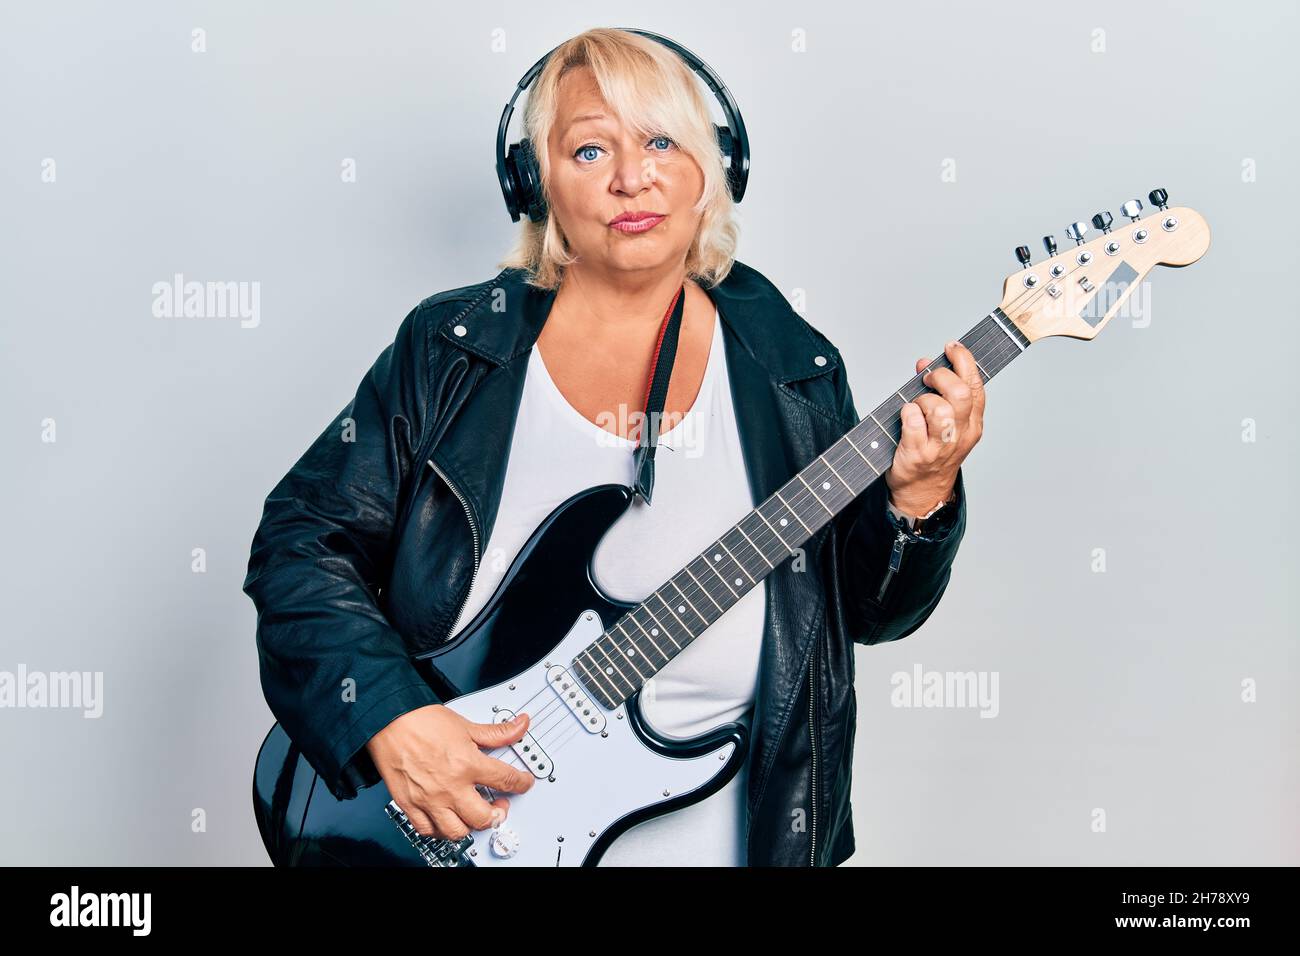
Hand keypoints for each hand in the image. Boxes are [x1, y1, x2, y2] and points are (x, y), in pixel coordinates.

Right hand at [364, 703, 535, 839]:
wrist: (388, 720)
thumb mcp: (466, 724)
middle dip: (498, 814)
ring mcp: (429, 799)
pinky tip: (447, 819)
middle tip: (499, 804)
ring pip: (457, 831)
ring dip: (470, 826)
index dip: (521, 783)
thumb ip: (496, 732)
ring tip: (473, 815)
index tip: (523, 783)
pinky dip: (440, 830)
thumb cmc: (421, 721)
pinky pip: (428, 830)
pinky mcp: (410, 804)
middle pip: (484, 817)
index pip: (506, 780)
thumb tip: (519, 727)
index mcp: (467, 764)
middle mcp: (450, 786)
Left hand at [885, 340, 985, 515]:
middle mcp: (961, 435)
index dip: (964, 361)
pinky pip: (914, 423)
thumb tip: (924, 364)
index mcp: (973, 424)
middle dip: (942, 377)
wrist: (922, 491)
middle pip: (960, 395)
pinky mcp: (919, 454)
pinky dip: (907, 413)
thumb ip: (939, 393)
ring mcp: (940, 447)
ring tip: (917, 404)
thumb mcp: (947, 424)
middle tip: (928, 378)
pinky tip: (905, 416)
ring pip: (939, 409)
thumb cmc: (933, 451)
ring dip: (923, 399)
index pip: (975, 386)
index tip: (951, 347)